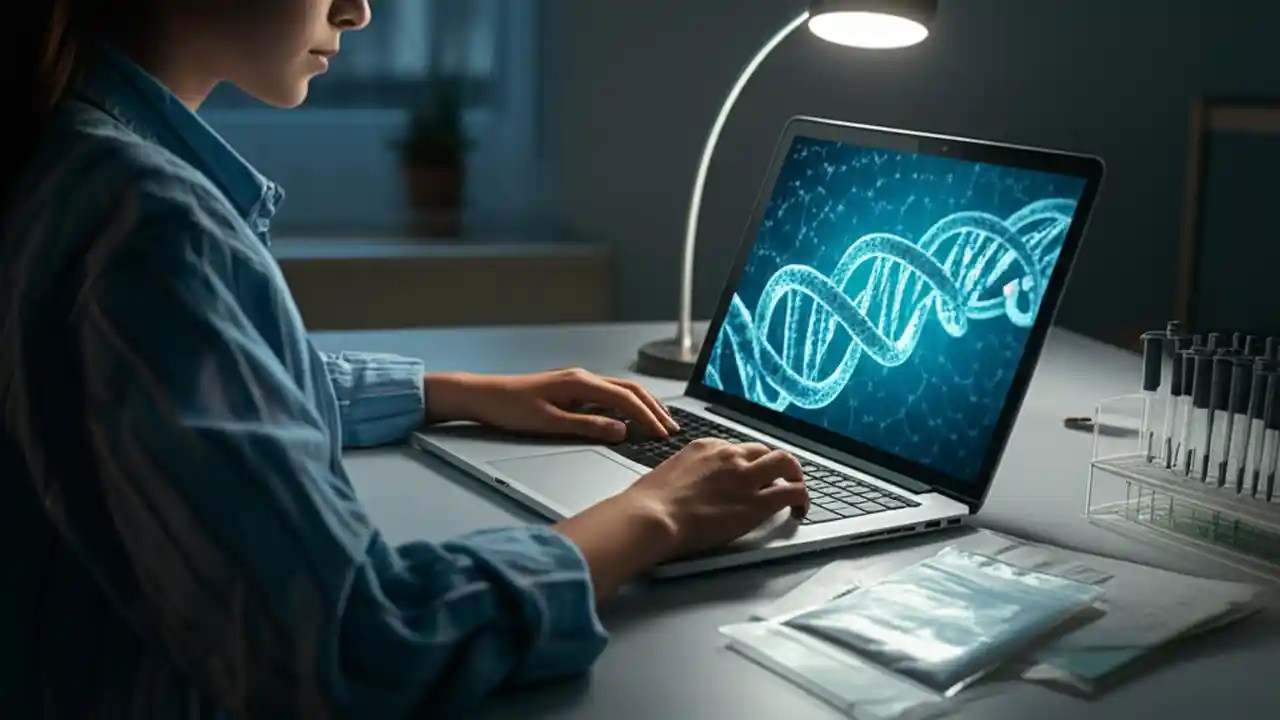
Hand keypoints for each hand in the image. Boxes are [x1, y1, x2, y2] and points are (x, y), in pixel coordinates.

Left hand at [424, 368, 677, 442]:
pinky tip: (632, 417)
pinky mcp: (572, 389)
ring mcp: (578, 382)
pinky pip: (608, 394)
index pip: (625, 398)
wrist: (484, 395)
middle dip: (654, 409)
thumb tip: (621, 431)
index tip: (663, 434)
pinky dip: (627, 405)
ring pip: (621, 390)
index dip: (647, 417)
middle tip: (673, 429)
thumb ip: (588, 426)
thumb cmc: (511, 408)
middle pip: (630, 390)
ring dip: (643, 405)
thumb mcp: (550, 423)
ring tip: (660, 422)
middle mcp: (583, 378)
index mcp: (580, 383)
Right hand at [553, 439, 807, 598]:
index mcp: (707, 446)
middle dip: (775, 466)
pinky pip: (792, 492)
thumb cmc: (649, 502)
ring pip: (786, 463)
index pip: (739, 449)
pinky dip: (802, 498)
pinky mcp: (756, 502)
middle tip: (779, 482)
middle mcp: (730, 456)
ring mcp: (745, 477)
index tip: (749, 477)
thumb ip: (689, 474)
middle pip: (765, 451)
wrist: (651, 515)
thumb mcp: (669, 474)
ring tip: (797, 494)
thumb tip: (692, 487)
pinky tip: (800, 511)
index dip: (748, 464)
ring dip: (795, 476)